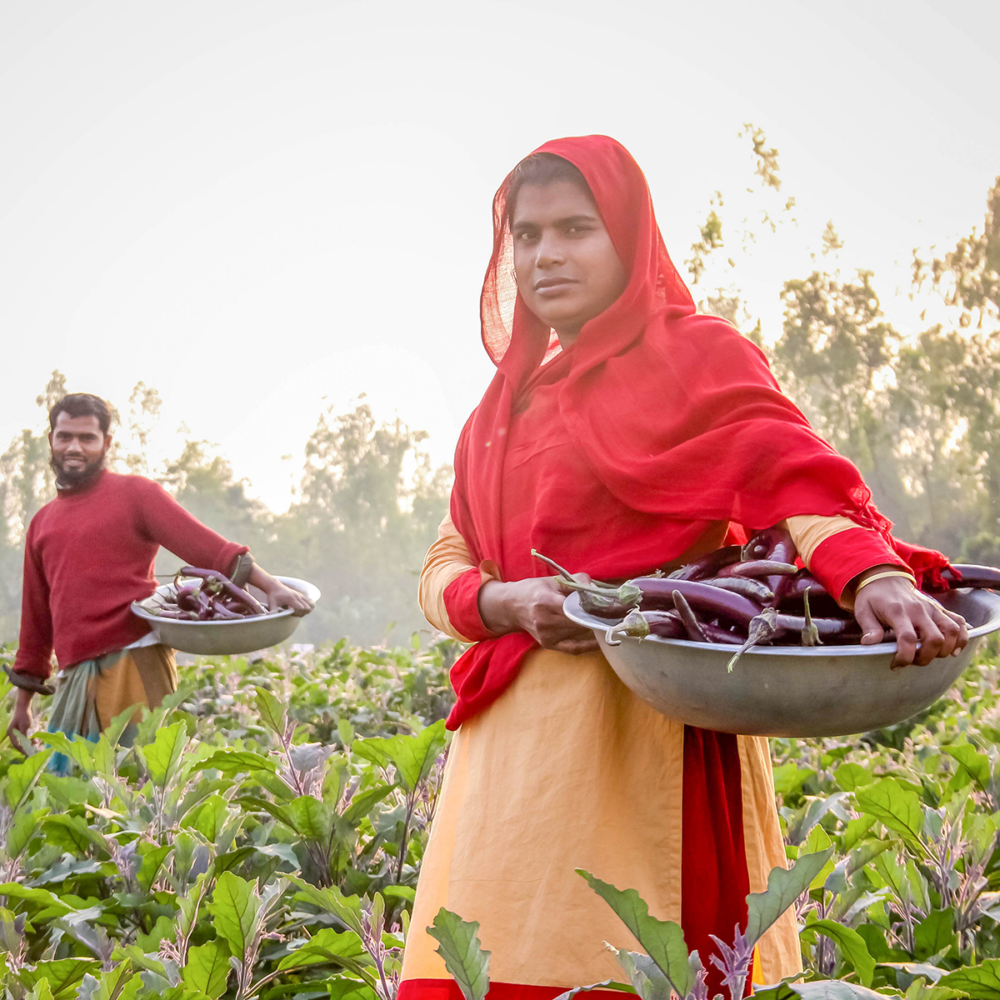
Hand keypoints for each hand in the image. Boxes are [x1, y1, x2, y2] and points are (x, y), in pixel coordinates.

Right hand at [6, 688, 33, 752]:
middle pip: (20, 742)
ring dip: (29, 742)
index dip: (23, 749)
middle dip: (27, 746)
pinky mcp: (21, 728)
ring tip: (37, 743)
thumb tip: (31, 744)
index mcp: (12, 734)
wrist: (24, 706)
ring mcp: (16, 731)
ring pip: (23, 739)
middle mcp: (13, 733)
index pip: (16, 745)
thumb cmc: (24, 716)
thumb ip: (27, 736)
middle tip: (34, 749)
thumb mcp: (25, 726)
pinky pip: (25, 735)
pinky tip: (36, 738)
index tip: (29, 753)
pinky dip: (30, 737)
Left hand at [264, 582, 313, 616]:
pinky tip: (300, 608)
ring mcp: (300, 595)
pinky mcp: (301, 595)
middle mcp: (298, 596)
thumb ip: (272, 610)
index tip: (291, 613)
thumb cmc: (273, 595)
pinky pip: (310, 601)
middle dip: (302, 613)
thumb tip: (270, 616)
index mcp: (292, 599)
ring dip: (307, 610)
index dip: (299, 613)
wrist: (275, 586)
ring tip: (298, 611)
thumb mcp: (271, 603)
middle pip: (308, 608)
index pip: (302, 608)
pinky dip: (308, 606)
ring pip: (312, 604)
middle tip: (294, 613)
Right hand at [478, 576, 598, 653]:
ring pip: (579, 632)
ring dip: (594, 627)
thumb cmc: (533, 590)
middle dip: (596, 616)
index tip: (609, 604)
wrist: (511, 606)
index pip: (575, 608)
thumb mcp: (552, 580)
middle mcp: (545, 621)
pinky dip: (589, 645)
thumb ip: (576, 581)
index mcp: (545, 602)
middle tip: (615, 612)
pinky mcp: (548, 644)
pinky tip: (601, 640)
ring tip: (608, 620)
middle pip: (579, 621)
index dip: (593, 606)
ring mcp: (547, 636)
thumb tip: (596, 589)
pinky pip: (574, 648)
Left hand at [853, 572, 967, 667]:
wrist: (885, 579)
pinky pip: (960, 623)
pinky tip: (952, 649)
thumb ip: (869, 628)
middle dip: (926, 657)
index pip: (908, 638)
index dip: (905, 657)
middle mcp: (919, 610)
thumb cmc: (873, 598)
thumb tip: (868, 644)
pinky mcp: (940, 609)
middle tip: (913, 661)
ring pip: (952, 631)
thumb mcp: (863, 611)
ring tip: (930, 655)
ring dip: (945, 650)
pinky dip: (962, 638)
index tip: (896, 665)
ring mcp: (932, 609)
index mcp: (898, 612)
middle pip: (935, 639)